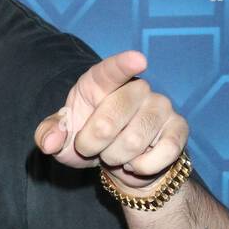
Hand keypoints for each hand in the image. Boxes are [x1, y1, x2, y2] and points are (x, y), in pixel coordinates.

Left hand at [34, 50, 188, 192]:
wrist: (122, 165)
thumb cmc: (89, 141)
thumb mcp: (62, 140)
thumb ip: (49, 135)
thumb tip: (50, 142)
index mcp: (102, 82)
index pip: (112, 70)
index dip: (124, 65)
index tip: (138, 60)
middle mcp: (136, 88)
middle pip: (111, 118)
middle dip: (92, 144)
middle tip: (93, 148)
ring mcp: (161, 106)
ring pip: (133, 141)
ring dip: (116, 158)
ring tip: (115, 154)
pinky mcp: (178, 128)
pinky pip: (162, 153)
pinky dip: (142, 168)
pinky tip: (137, 162)